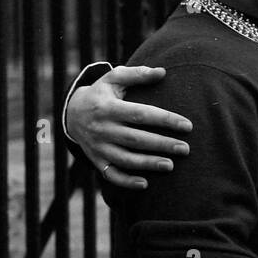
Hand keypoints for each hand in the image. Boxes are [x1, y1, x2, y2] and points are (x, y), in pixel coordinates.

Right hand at [67, 66, 191, 187]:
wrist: (70, 113)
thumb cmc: (101, 94)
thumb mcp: (113, 78)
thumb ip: (137, 74)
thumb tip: (162, 72)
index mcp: (109, 107)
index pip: (141, 114)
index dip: (165, 120)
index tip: (187, 126)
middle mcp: (103, 128)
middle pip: (136, 139)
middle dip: (162, 145)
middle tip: (186, 149)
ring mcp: (99, 146)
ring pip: (126, 159)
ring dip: (148, 164)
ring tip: (171, 165)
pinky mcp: (96, 159)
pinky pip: (111, 174)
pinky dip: (127, 181)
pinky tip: (145, 184)